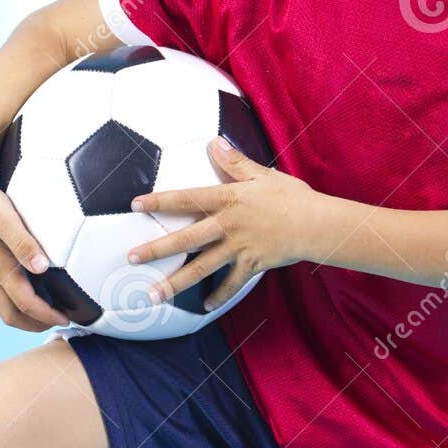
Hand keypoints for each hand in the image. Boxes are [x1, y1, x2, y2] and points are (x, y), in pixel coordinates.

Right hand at [0, 171, 71, 332]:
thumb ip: (23, 242)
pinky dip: (13, 306)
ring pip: (1, 309)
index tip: (66, 319)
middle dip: (35, 325)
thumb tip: (42, 267)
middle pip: (11, 316)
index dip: (47, 316)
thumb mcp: (5, 217)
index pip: (25, 304)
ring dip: (24, 318)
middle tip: (59, 322)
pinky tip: (26, 296)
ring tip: (46, 314)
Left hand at [126, 136, 318, 310]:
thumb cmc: (291, 196)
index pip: (186, 199)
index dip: (160, 201)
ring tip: (154, 294)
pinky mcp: (251, 265)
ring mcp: (237, 248)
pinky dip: (219, 295)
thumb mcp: (261, 174)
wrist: (316, 224)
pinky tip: (205, 306)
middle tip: (132, 258)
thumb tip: (213, 142)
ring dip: (176, 282)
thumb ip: (235, 161)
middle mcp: (227, 225)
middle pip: (186, 239)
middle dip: (156, 249)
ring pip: (201, 267)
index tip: (135, 205)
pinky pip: (231, 284)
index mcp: (227, 200)